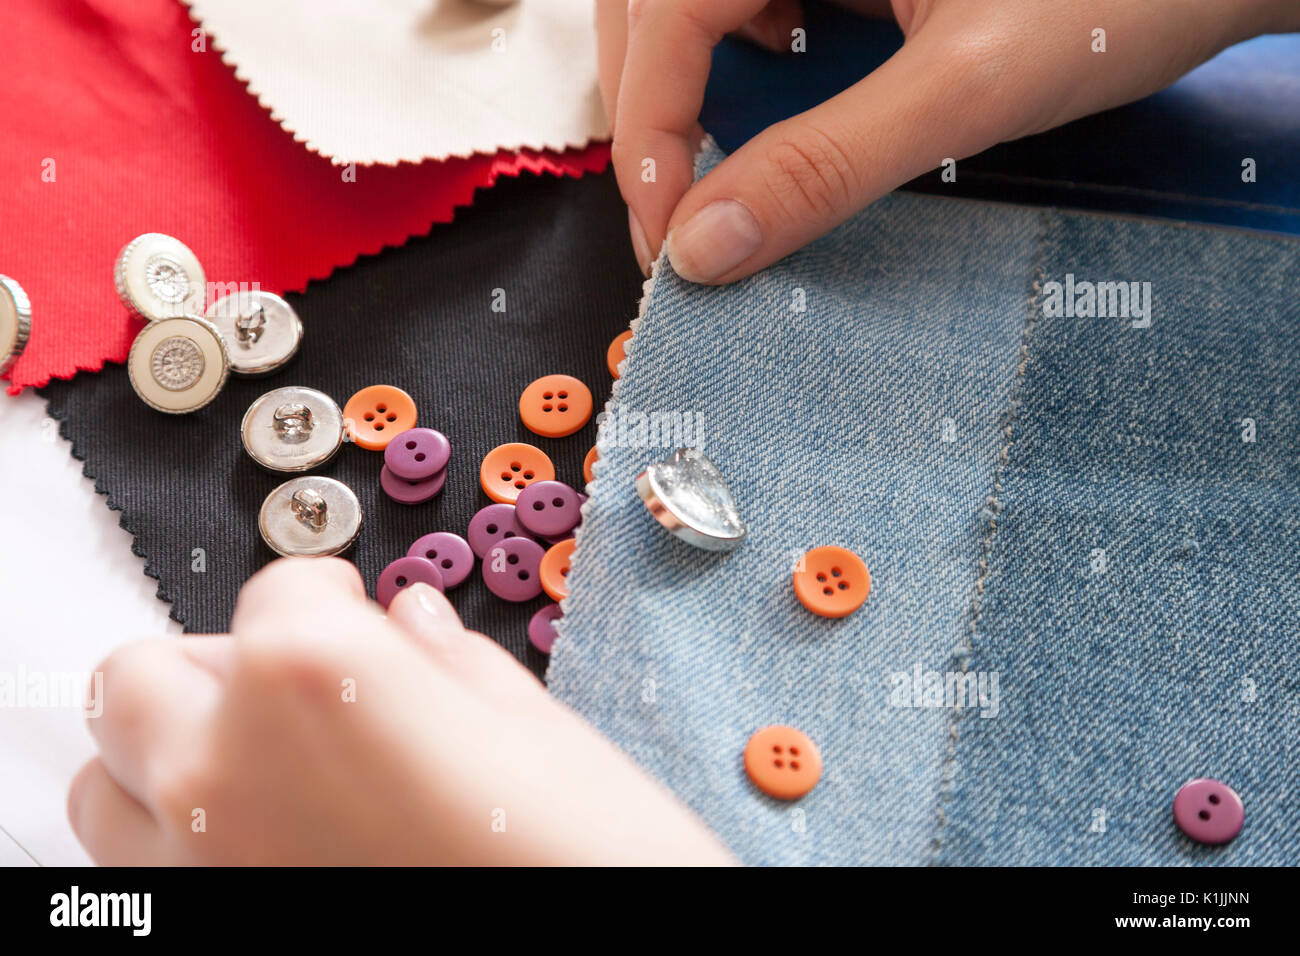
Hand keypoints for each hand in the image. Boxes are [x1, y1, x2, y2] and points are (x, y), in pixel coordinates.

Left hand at [68, 558, 734, 864]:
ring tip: (265, 773)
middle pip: (141, 677)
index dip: (327, 597)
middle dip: (214, 667)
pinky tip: (276, 844)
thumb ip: (444, 663)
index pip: (276, 591)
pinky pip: (145, 878)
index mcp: (312, 673)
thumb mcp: (535, 732)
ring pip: (110, 788)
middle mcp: (225, 767)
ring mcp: (199, 869)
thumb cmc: (588, 858)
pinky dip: (184, 846)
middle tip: (291, 685)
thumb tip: (408, 623)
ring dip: (171, 760)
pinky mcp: (206, 934)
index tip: (351, 611)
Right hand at [598, 0, 1298, 282]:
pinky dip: (735, 52)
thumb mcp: (967, 88)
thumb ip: (829, 163)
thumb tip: (707, 244)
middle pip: (655, 2)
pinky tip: (774, 80)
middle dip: (650, 109)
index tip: (666, 233)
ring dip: (680, 82)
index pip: (668, 9)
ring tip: (710, 157)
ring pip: (692, 2)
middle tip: (677, 216)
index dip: (648, 126)